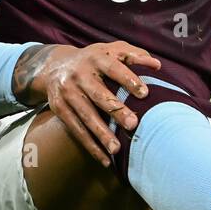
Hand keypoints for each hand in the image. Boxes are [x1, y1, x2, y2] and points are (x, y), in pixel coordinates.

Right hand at [12, 41, 161, 166]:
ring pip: (85, 115)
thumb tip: (157, 65)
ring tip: (117, 149)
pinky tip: (104, 159)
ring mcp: (67, 92)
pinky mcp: (58, 108)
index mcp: (96, 58)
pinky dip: (90, 145)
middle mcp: (79, 74)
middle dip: (115, 110)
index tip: (145, 93)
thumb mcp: (111, 50)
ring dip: (101, 134)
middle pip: (98, 94)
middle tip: (133, 124)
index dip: (129, 79)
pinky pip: (75, 129)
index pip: (114, 68)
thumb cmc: (94, 60)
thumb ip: (134, 55)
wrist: (54, 66)